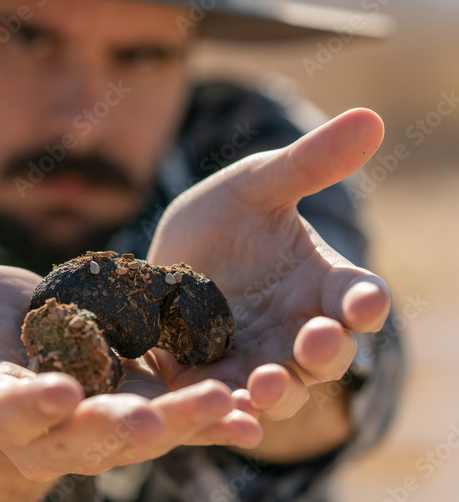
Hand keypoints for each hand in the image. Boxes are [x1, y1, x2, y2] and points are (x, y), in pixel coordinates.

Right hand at [0, 254, 261, 482]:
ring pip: (141, 433)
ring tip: (221, 405)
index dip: (28, 403)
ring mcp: (104, 425)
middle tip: (144, 421)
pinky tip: (252, 410)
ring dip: (181, 424)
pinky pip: (182, 422)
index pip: (9, 408)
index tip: (53, 392)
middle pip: (82, 434)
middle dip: (113, 427)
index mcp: (0, 400)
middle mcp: (54, 426)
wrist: (36, 350)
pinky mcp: (147, 412)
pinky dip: (215, 419)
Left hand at [147, 108, 390, 424]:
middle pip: (327, 353)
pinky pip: (226, 404)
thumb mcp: (256, 187)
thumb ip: (307, 165)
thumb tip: (369, 118)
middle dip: (325, 350)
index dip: (365, 301)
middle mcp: (298, 330)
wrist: (162, 260)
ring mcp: (257, 360)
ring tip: (263, 386)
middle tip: (316, 342)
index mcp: (323, 284)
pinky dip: (227, 413)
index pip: (358, 296)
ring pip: (280, 387)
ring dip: (277, 390)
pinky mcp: (211, 380)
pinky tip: (218, 414)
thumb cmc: (223, 221)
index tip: (366, 300)